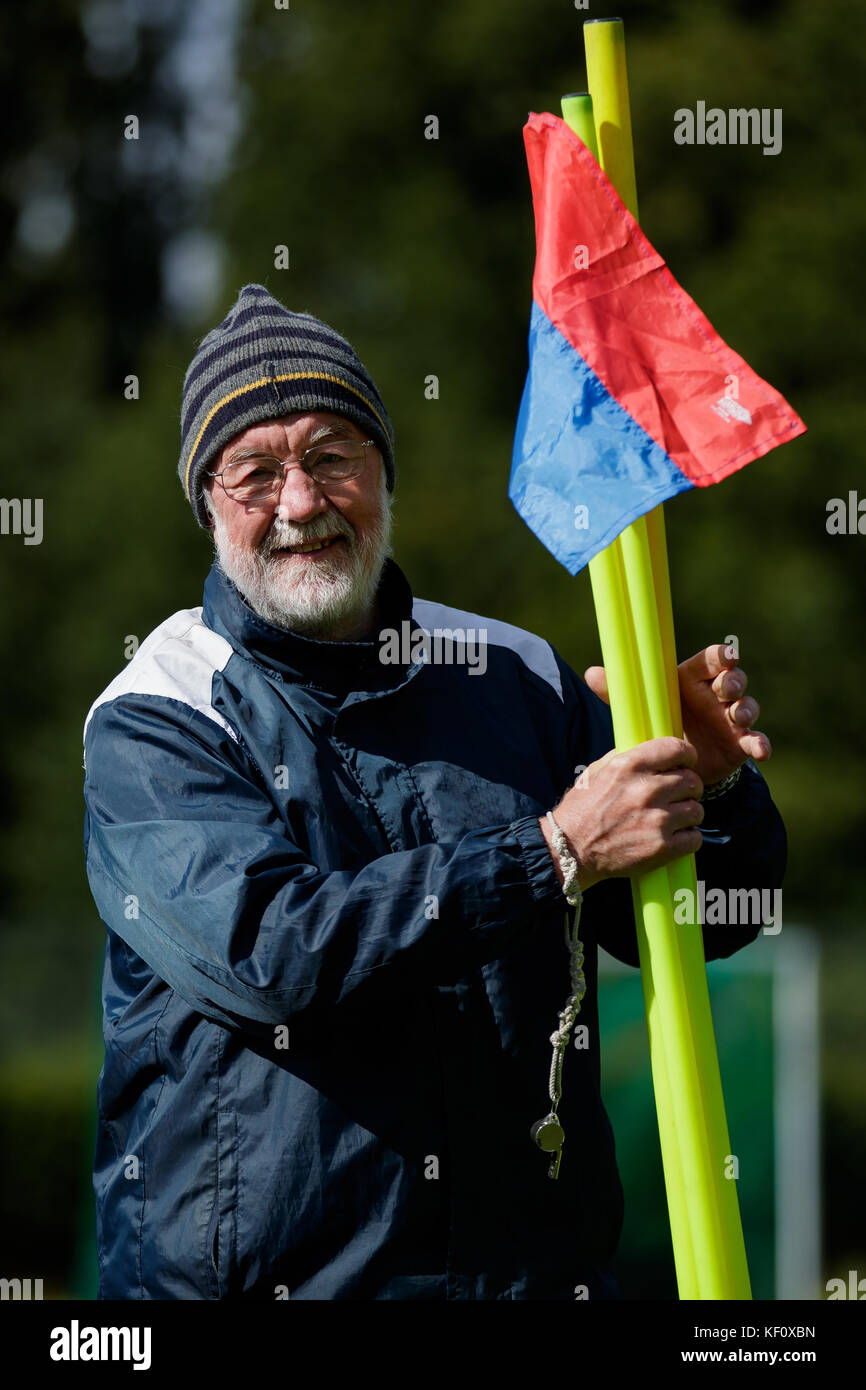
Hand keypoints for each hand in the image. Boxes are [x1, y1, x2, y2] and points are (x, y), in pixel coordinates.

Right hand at [539, 737, 703, 890]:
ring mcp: (656, 820)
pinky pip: (695, 838)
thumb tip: (652, 750)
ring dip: (688, 815)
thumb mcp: (597, 772)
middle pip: (692, 781)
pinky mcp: (662, 848)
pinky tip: (674, 837)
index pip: (677, 749)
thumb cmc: (582, 810)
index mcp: (629, 766)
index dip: (687, 755)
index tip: (686, 763)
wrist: (570, 850)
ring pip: (697, 810)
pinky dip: (687, 839)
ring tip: (673, 819)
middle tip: (677, 796)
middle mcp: (645, 790)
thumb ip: (625, 757)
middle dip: (688, 788)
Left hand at [584, 644, 771, 787]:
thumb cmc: (658, 723)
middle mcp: (716, 695)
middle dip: (733, 681)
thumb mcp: (639, 707)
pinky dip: (761, 743)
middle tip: (726, 687)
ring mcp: (731, 719)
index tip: (726, 656)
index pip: (711, 660)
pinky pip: (756, 740)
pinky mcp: (740, 743)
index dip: (721, 655)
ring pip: (747, 706)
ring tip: (739, 716)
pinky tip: (760, 750)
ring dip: (747, 708)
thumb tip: (590, 673)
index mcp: (693, 679)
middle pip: (733, 679)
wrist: (674, 763)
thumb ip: (618, 691)